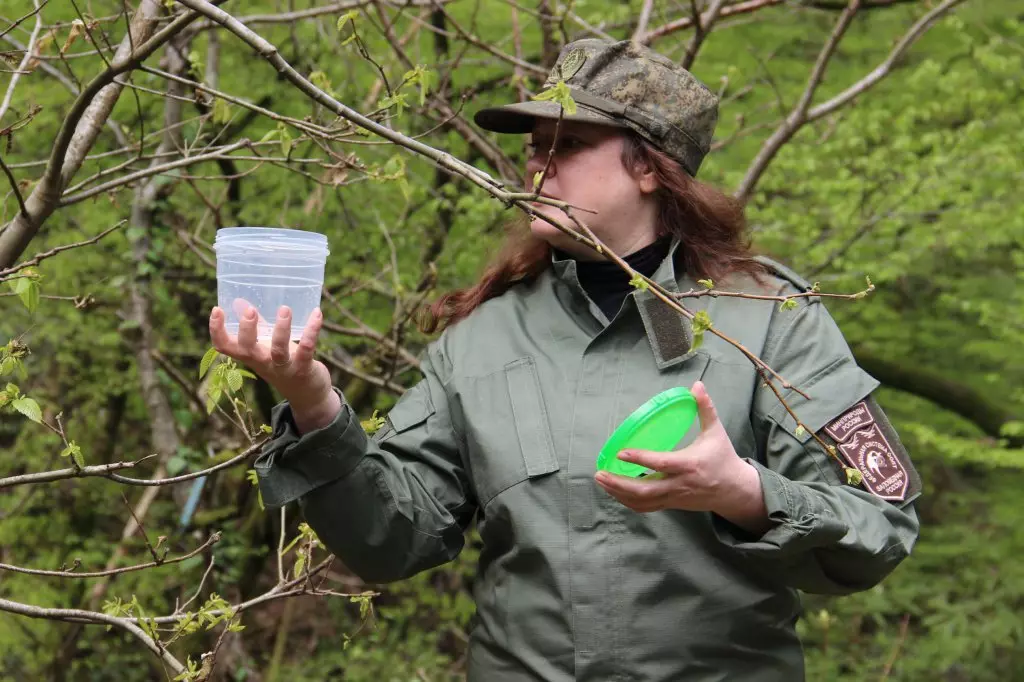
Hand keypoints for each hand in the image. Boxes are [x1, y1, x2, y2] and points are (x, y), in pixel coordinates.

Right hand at [209, 303, 333, 417]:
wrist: (308, 395)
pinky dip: (312, 330)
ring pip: (278, 350)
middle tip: (250, 310)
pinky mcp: (304, 368)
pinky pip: (307, 349)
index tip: (216, 309)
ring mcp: (283, 367)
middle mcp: (263, 363)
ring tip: (284, 308)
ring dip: (281, 329)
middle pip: (248, 349)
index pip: (225, 347)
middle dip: (247, 330)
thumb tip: (239, 301)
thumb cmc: (284, 364)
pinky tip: (317, 314)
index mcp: (250, 356)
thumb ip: (256, 325)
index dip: (217, 331)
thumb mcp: (266, 347)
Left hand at [594, 381, 769, 531]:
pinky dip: (628, 502)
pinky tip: (615, 492)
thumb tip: (696, 385)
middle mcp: (679, 483)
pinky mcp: (672, 504)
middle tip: (600, 473)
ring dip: (619, 493)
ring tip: (601, 480)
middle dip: (619, 483)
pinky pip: (646, 507)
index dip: (640, 458)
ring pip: (643, 501)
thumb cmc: (723, 458)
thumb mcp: (716, 432)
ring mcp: (674, 497)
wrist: (734, 490)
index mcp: (689, 464)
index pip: (661, 463)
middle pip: (645, 489)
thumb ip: (705, 408)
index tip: (621, 452)